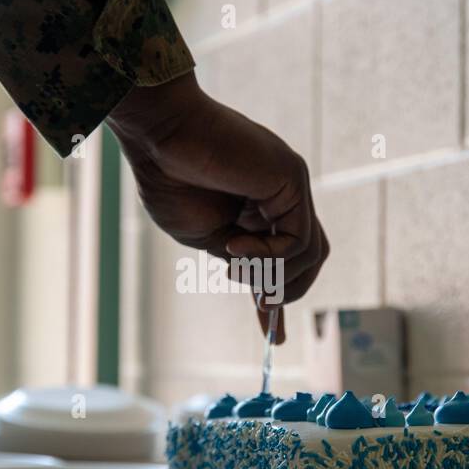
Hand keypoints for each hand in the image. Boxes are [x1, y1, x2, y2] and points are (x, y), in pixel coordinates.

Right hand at [107, 72, 328, 343]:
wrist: (158, 134)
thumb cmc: (168, 178)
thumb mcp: (204, 235)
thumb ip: (238, 259)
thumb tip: (264, 289)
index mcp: (260, 206)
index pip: (286, 255)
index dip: (279, 296)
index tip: (273, 335)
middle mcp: (282, 193)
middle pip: (310, 256)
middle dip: (286, 290)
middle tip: (260, 304)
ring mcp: (290, 184)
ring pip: (309, 254)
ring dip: (272, 276)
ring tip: (233, 265)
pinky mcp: (292, 178)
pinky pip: (297, 239)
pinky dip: (268, 256)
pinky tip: (235, 246)